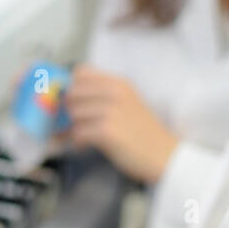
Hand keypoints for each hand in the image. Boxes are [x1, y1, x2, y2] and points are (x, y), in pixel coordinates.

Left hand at [63, 65, 178, 185]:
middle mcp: (115, 93)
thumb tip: (64, 96)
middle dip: (69, 109)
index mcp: (119, 83)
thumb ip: (102, 95)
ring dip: (73, 128)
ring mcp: (111, 111)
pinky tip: (85, 146)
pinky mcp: (107, 131)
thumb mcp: (127, 103)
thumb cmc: (142, 131)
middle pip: (73, 93)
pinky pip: (78, 133)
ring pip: (73, 114)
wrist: (164, 155)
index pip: (81, 72)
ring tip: (83, 137)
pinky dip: (77, 142)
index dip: (72, 87)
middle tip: (76, 122)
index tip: (73, 101)